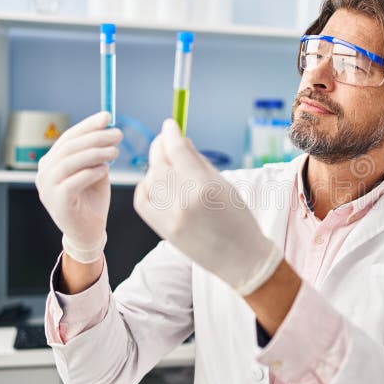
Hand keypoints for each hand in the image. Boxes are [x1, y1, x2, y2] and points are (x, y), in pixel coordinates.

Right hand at [35, 111, 122, 262]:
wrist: (89, 232)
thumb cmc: (92, 199)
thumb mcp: (95, 170)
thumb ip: (96, 152)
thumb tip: (107, 124)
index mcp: (51, 162)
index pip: (68, 138)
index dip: (87, 126)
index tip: (107, 117)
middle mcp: (44, 173)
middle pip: (69, 148)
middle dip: (95, 137)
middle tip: (117, 134)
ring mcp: (48, 189)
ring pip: (70, 163)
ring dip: (94, 153)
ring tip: (115, 152)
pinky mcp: (58, 203)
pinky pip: (73, 182)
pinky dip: (90, 173)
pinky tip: (104, 169)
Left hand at [133, 119, 282, 295]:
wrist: (241, 258)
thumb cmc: (239, 219)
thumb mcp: (224, 184)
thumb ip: (199, 161)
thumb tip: (180, 140)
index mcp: (203, 186)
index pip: (177, 149)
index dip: (171, 133)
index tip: (170, 124)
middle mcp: (183, 200)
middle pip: (159, 162)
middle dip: (160, 147)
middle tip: (164, 140)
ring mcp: (169, 217)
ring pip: (150, 179)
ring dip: (155, 167)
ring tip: (167, 165)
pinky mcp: (162, 230)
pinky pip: (142, 200)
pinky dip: (146, 187)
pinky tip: (157, 184)